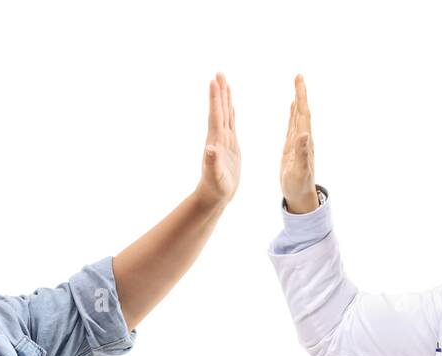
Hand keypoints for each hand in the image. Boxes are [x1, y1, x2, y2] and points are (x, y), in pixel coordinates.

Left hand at [195, 72, 239, 210]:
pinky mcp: (230, 146)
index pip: (216, 116)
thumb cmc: (215, 188)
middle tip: (219, 73)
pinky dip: (231, 113)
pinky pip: (231, 124)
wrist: (215, 196)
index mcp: (216, 141)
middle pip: (219, 110)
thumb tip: (209, 149)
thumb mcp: (214, 176)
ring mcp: (224, 141)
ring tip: (224, 83)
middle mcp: (218, 138)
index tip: (214, 80)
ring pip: (225, 115)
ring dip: (224, 99)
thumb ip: (212, 162)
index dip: (215, 99)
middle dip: (220, 92)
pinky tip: (231, 107)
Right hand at [280, 74, 317, 212]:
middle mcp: (303, 138)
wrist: (300, 197)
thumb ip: (302, 152)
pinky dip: (293, 114)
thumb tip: (304, 134)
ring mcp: (298, 142)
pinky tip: (293, 108)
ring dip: (298, 101)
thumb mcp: (299, 170)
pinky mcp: (292, 147)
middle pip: (303, 111)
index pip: (303, 114)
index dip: (302, 96)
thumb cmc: (299, 186)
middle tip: (298, 77)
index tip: (299, 80)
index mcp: (304, 141)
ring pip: (299, 116)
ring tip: (297, 87)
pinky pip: (293, 125)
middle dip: (301, 94)